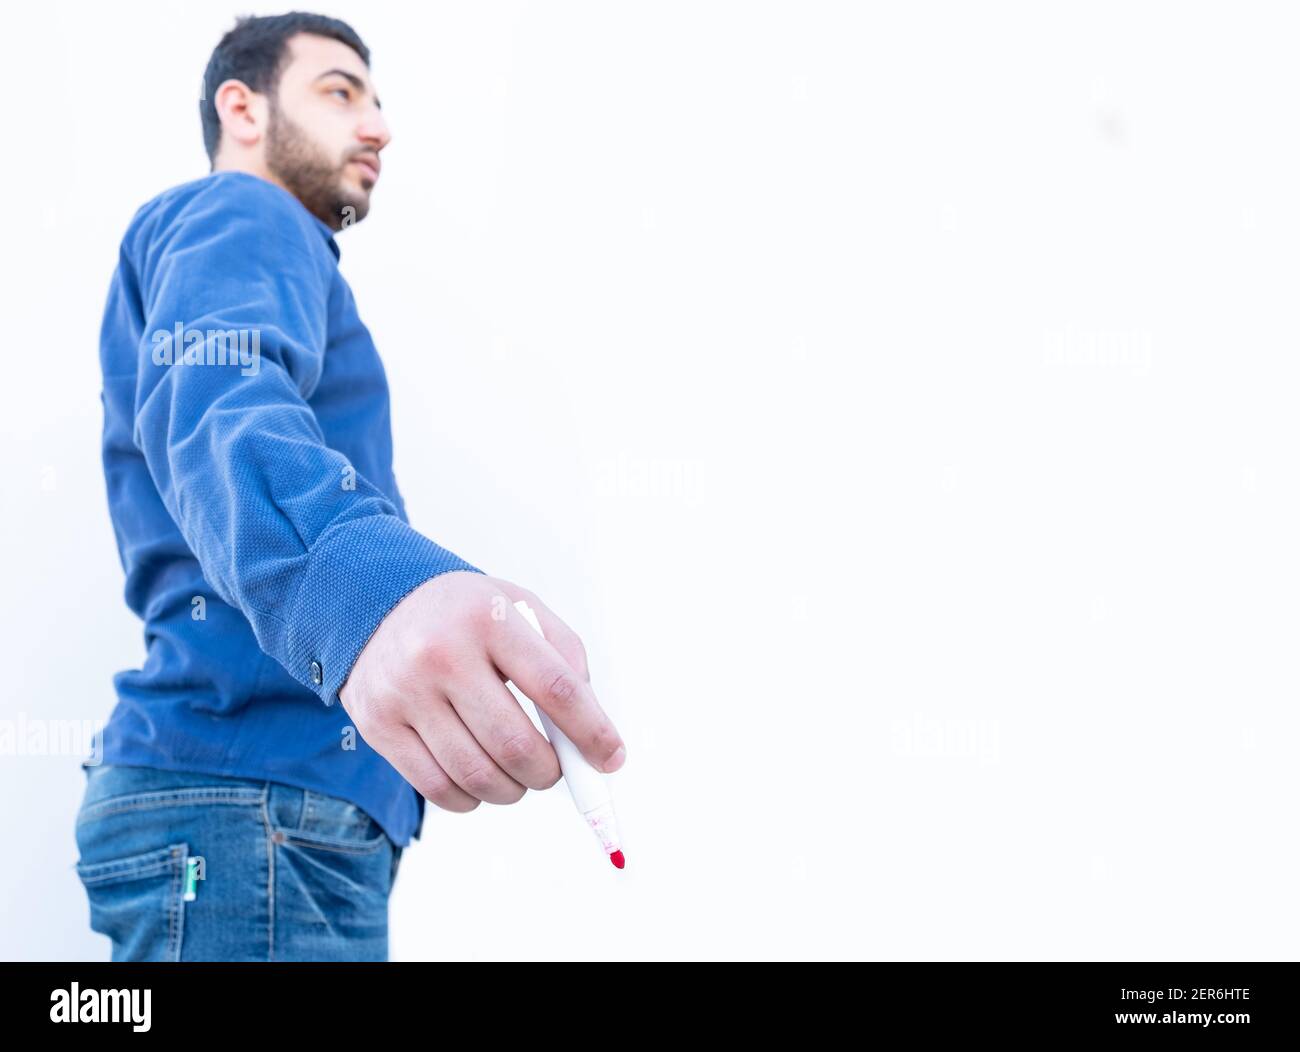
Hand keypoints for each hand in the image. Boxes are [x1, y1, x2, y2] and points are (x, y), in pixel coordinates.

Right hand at [338, 571, 625, 812]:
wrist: (381, 602)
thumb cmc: (469, 615)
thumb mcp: (522, 610)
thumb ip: (564, 659)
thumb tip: (589, 733)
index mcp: (488, 618)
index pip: (555, 688)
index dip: (591, 732)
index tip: (611, 759)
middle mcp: (442, 653)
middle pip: (515, 744)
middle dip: (550, 772)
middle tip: (556, 770)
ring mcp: (404, 692)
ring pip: (477, 775)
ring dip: (514, 790)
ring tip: (521, 776)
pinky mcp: (377, 725)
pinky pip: (437, 789)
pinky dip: (472, 799)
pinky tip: (481, 781)